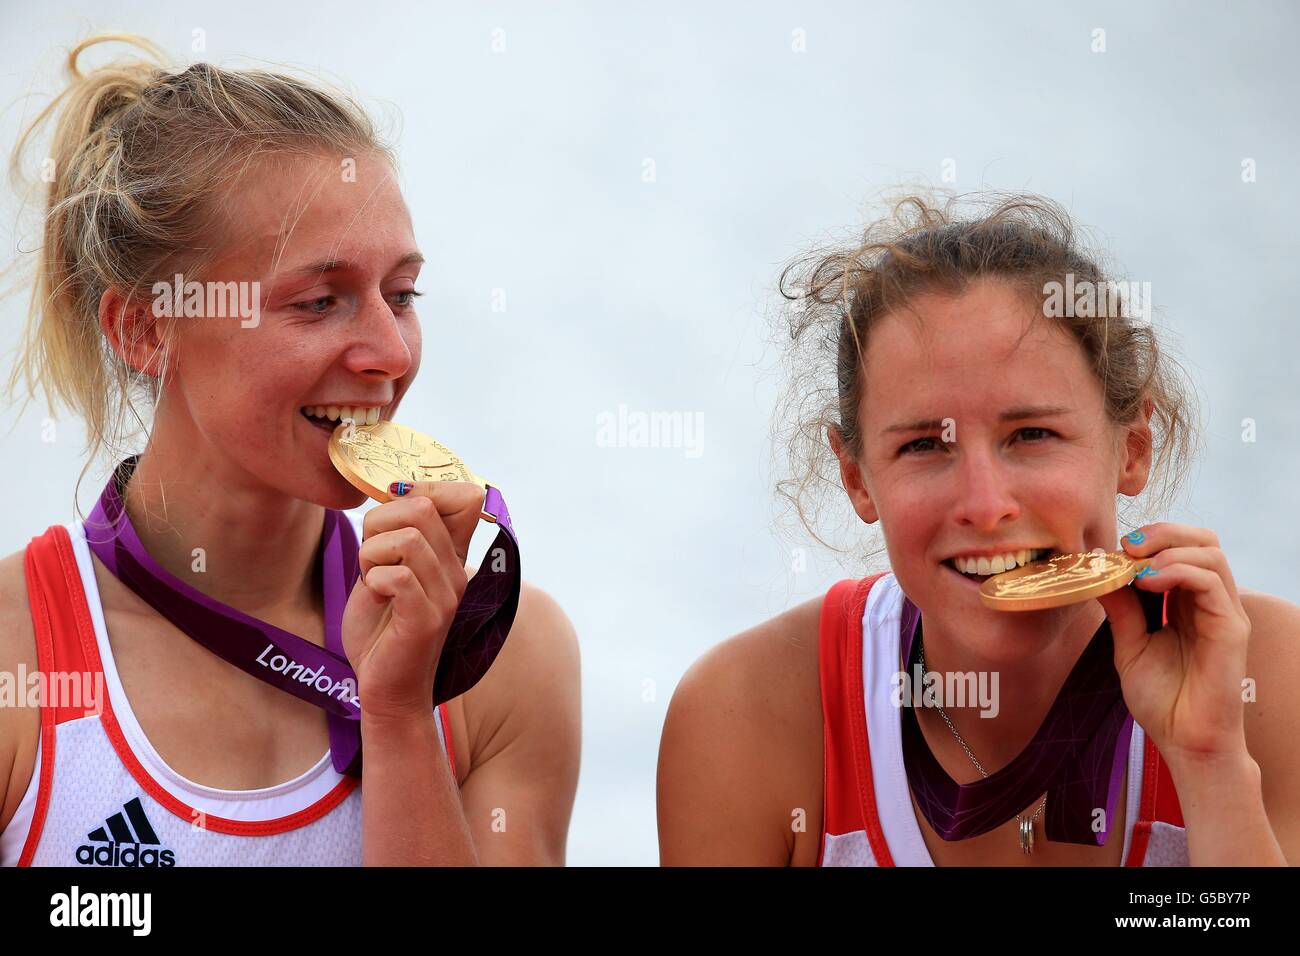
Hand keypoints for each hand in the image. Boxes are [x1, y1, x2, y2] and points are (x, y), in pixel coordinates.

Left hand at [341, 481, 485, 720]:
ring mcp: (445, 595)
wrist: (386, 688)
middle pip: (422, 507)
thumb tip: (395, 490)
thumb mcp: (389, 569)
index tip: (394, 512)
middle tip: (371, 557)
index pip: (468, 494)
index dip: (424, 488)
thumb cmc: (382, 628)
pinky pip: (397, 576)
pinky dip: (373, 581)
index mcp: (452, 554)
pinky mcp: (426, 619)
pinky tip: (375, 598)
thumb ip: (396, 533)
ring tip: (372, 578)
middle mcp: (457, 570)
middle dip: (379, 522)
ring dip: (372, 554)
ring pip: (406, 538)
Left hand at [1094, 522, 1252, 767]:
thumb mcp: (1129, 646)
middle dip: (1162, 532)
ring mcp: (1224, 613)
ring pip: (1210, 552)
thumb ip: (1120, 609)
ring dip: (1168, 547)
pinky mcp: (1231, 629)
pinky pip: (1212, 582)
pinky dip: (1178, 570)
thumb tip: (1098, 571)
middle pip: (1202, 540)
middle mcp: (1210, 602)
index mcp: (1187, 603)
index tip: (1111, 552)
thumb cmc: (1162, 701)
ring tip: (1135, 565)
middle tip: (1127, 546)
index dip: (1148, 541)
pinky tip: (1148, 581)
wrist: (1185, 743)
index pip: (1181, 548)